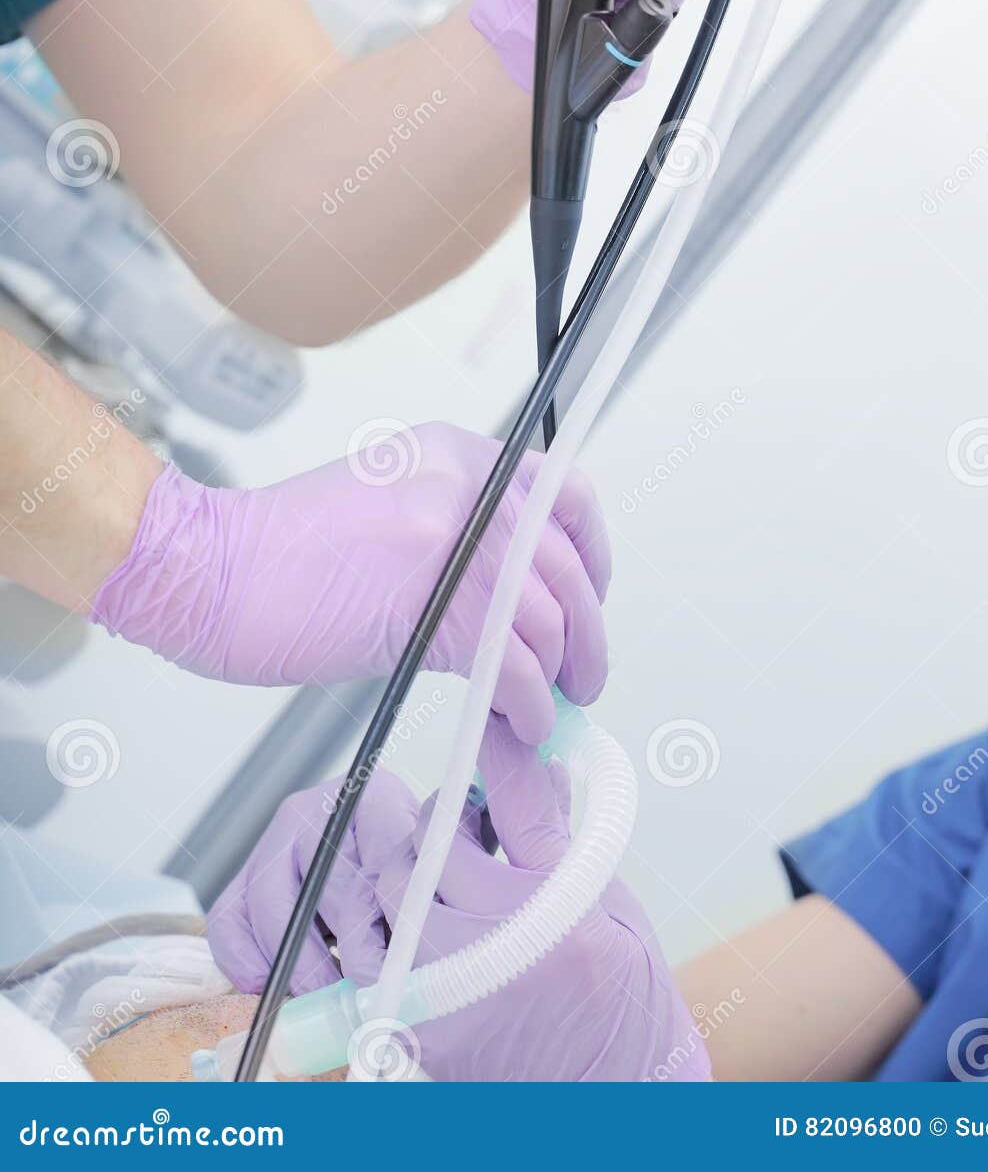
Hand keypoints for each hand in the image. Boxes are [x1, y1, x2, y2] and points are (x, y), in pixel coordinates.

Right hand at [90, 421, 608, 743]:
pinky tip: (517, 722)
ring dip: (562, 676)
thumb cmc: (279, 553)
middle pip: (565, 564)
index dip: (592, 554)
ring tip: (548, 710)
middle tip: (583, 676)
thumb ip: (457, 537)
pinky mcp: (429, 608)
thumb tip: (518, 604)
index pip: (564, 491)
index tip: (590, 598)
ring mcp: (449, 544)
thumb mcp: (386, 509)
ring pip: (549, 617)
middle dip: (587, 632)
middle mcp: (463, 487)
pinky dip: (527, 705)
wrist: (207, 568)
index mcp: (453, 454)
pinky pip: (512, 663)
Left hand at [210, 719, 708, 1081]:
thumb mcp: (612, 905)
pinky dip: (394, 927)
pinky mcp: (422, 1022)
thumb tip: (531, 770)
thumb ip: (562, 837)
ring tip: (449, 886)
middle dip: (447, 824)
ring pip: (394, 887)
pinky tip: (428, 929)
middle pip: (432, 838)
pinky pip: (381, 947)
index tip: (495, 723)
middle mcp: (499, 940)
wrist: (615, 1096)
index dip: (500, 748)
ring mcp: (452, 984)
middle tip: (473, 833)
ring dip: (413, 873)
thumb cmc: (625, 1005)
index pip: (514, 793)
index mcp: (557, 902)